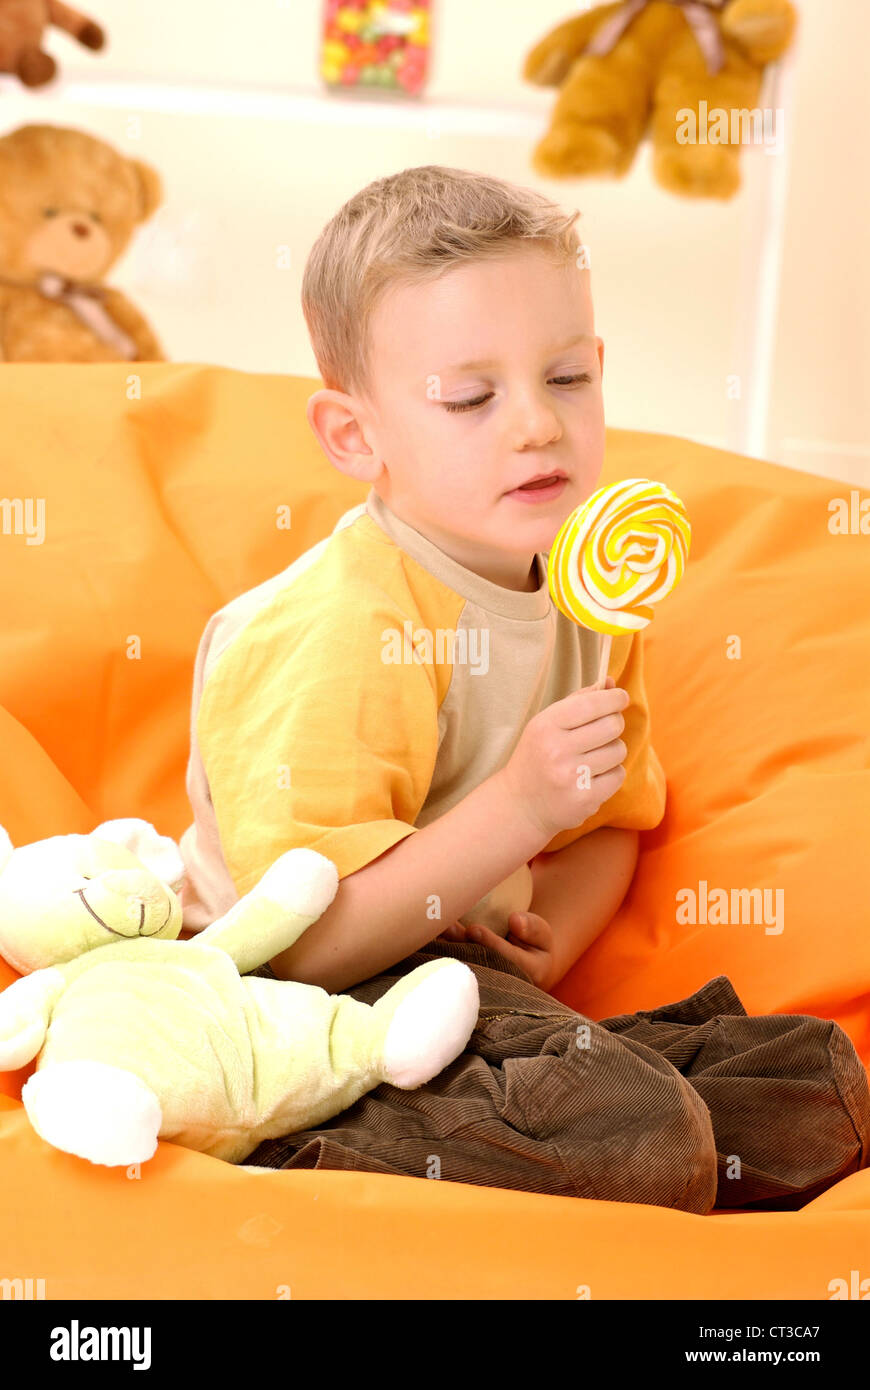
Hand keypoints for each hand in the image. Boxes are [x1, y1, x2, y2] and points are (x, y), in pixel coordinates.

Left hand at [438, 912, 559, 991]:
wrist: (520, 963)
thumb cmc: (531, 944)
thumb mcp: (541, 935)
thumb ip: (533, 928)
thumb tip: (514, 920)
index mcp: (529, 973)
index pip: (509, 960)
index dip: (490, 945)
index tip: (474, 929)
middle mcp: (506, 985)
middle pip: (482, 967)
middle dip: (462, 948)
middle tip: (447, 928)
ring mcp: (484, 985)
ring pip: (465, 969)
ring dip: (448, 949)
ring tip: (435, 929)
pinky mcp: (467, 982)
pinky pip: (453, 969)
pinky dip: (440, 952)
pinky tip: (428, 937)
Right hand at [498, 676, 629, 841]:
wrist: (520, 804)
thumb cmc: (538, 757)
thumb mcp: (547, 724)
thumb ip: (578, 701)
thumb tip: (611, 683)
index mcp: (546, 726)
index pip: (591, 704)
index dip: (614, 698)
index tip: (621, 697)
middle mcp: (556, 750)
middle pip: (612, 725)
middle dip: (615, 724)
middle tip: (607, 729)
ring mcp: (571, 776)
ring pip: (618, 750)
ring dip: (613, 751)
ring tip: (595, 757)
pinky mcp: (584, 799)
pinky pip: (618, 775)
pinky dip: (611, 773)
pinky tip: (594, 776)